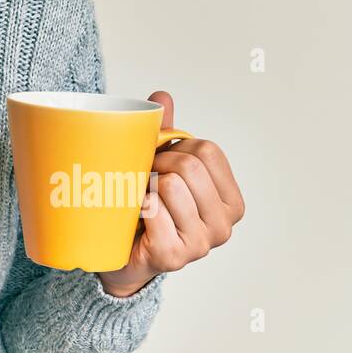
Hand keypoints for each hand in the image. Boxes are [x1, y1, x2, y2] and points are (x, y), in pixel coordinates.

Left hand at [95, 90, 244, 297]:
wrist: (120, 254)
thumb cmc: (146, 207)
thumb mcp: (160, 166)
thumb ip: (165, 132)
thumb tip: (162, 96)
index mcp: (230, 202)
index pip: (208, 150)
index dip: (176, 147)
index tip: (160, 160)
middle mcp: (224, 226)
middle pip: (189, 165)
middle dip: (158, 163)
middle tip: (144, 179)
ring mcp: (201, 244)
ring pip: (170, 185)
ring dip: (145, 186)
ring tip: (140, 199)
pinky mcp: (174, 256)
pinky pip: (152, 209)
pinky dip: (136, 206)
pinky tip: (134, 218)